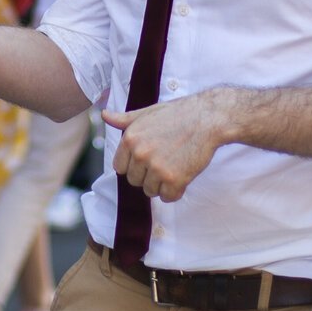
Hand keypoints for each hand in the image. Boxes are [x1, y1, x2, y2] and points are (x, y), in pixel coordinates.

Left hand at [102, 91, 232, 202]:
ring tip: (175, 165)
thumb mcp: (147, 112)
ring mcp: (157, 168)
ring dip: (162, 184)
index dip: (134, 165)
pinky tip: (182, 175)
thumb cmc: (178, 114)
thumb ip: (124, 119)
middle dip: (147, 175)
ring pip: (151, 191)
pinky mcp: (175, 180)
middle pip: (134, 181)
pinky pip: (168, 197)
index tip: (147, 158)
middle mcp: (140, 154)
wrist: (207, 118)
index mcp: (130, 138)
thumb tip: (103, 115)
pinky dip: (175, 191)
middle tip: (165, 160)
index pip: (120, 168)